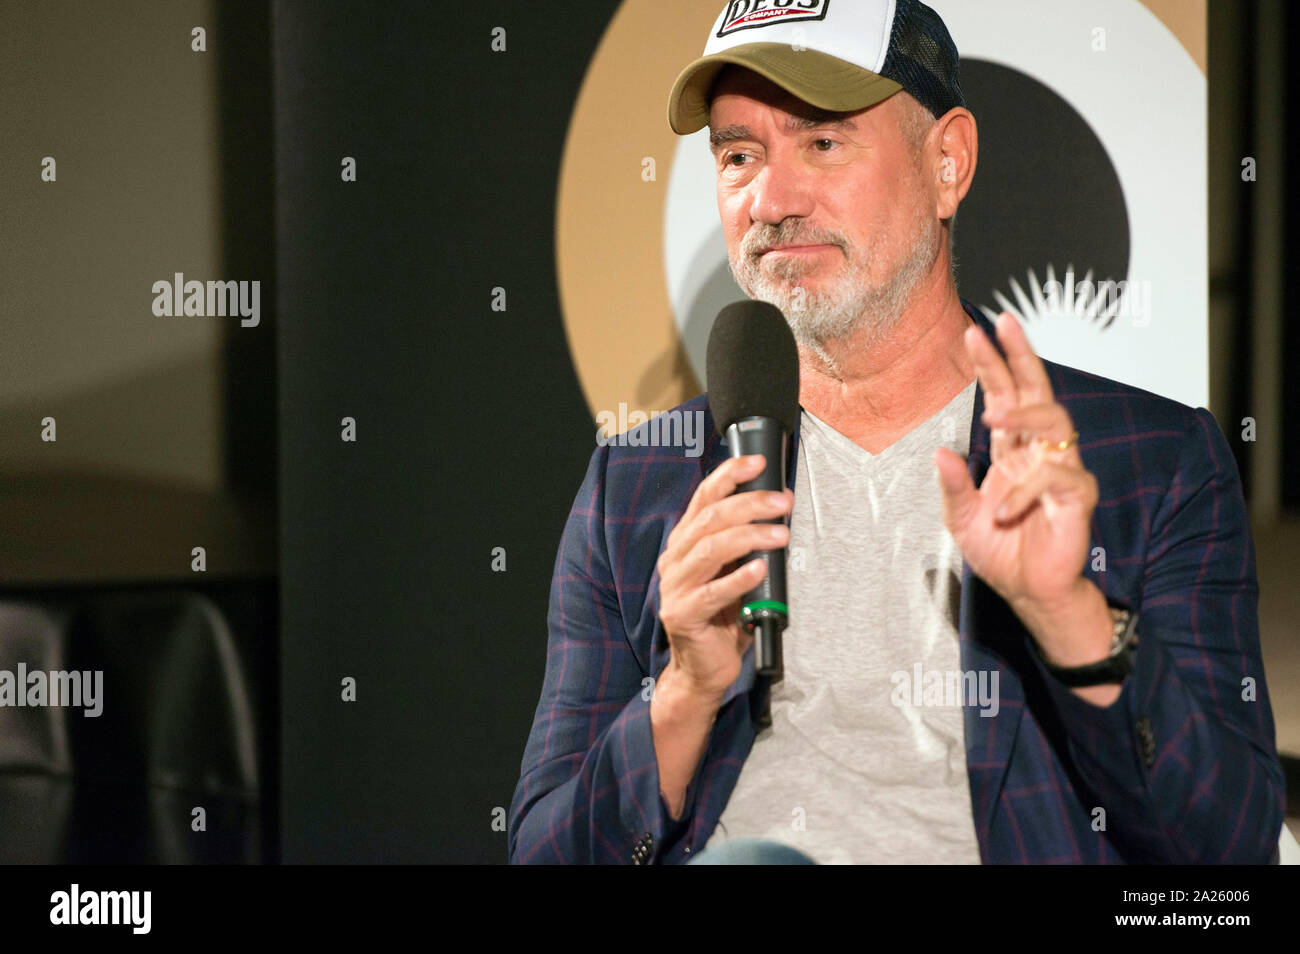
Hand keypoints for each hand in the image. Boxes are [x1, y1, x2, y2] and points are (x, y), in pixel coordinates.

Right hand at [656, 454, 793, 701]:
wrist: (703, 668)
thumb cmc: (723, 616)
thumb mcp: (733, 571)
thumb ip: (744, 543)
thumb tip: (778, 508)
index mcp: (685, 542)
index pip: (703, 498)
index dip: (729, 475)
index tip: (758, 462)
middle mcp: (675, 559)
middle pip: (710, 519)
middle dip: (750, 504)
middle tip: (783, 501)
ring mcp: (675, 588)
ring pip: (710, 550)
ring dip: (750, 536)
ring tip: (781, 534)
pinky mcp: (682, 615)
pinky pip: (712, 593)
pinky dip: (738, 578)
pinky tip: (760, 570)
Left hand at [934, 313, 1109, 670]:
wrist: (1028, 592)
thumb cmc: (1001, 552)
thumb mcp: (961, 519)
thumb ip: (952, 487)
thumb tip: (940, 452)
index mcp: (1011, 451)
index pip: (1004, 396)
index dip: (993, 364)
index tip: (976, 332)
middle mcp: (1038, 452)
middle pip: (1036, 391)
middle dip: (1019, 356)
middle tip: (1000, 326)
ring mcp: (1061, 471)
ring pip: (1056, 421)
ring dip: (1023, 413)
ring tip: (991, 416)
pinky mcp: (1078, 498)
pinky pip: (1058, 476)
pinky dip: (1026, 491)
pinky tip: (1004, 511)